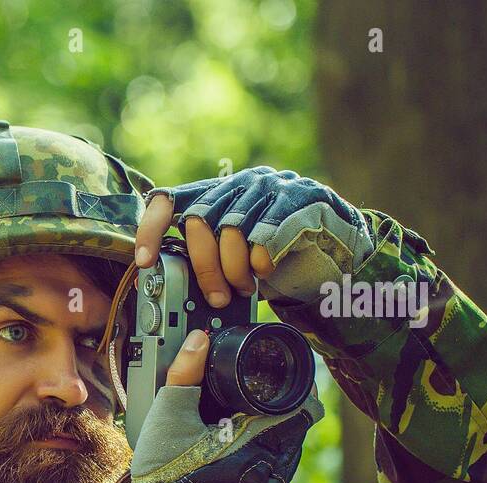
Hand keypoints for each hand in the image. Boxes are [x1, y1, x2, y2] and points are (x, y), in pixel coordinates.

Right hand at [131, 330, 323, 482]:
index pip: (305, 405)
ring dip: (269, 447)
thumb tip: (199, 339)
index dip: (299, 391)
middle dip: (278, 418)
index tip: (288, 382)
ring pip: (284, 458)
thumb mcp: (169, 418)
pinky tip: (231, 474)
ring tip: (237, 442)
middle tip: (251, 411)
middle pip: (295, 431)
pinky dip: (258, 475)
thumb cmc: (168, 477)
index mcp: (262, 435)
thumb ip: (185, 374)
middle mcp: (276, 464)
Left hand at [135, 166, 371, 307]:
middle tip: (214, 297)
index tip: (145, 261)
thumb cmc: (280, 256)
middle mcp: (240, 183)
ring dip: (233, 271)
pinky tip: (267, 272)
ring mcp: (271, 186)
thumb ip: (206, 255)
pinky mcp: (300, 199)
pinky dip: (261, 263)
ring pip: (231, 231)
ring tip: (243, 288)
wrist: (341, 248)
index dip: (152, 229)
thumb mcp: (234, 254)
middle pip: (199, 221)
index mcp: (216, 192)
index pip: (169, 199)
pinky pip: (266, 236)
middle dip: (204, 268)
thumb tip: (167, 285)